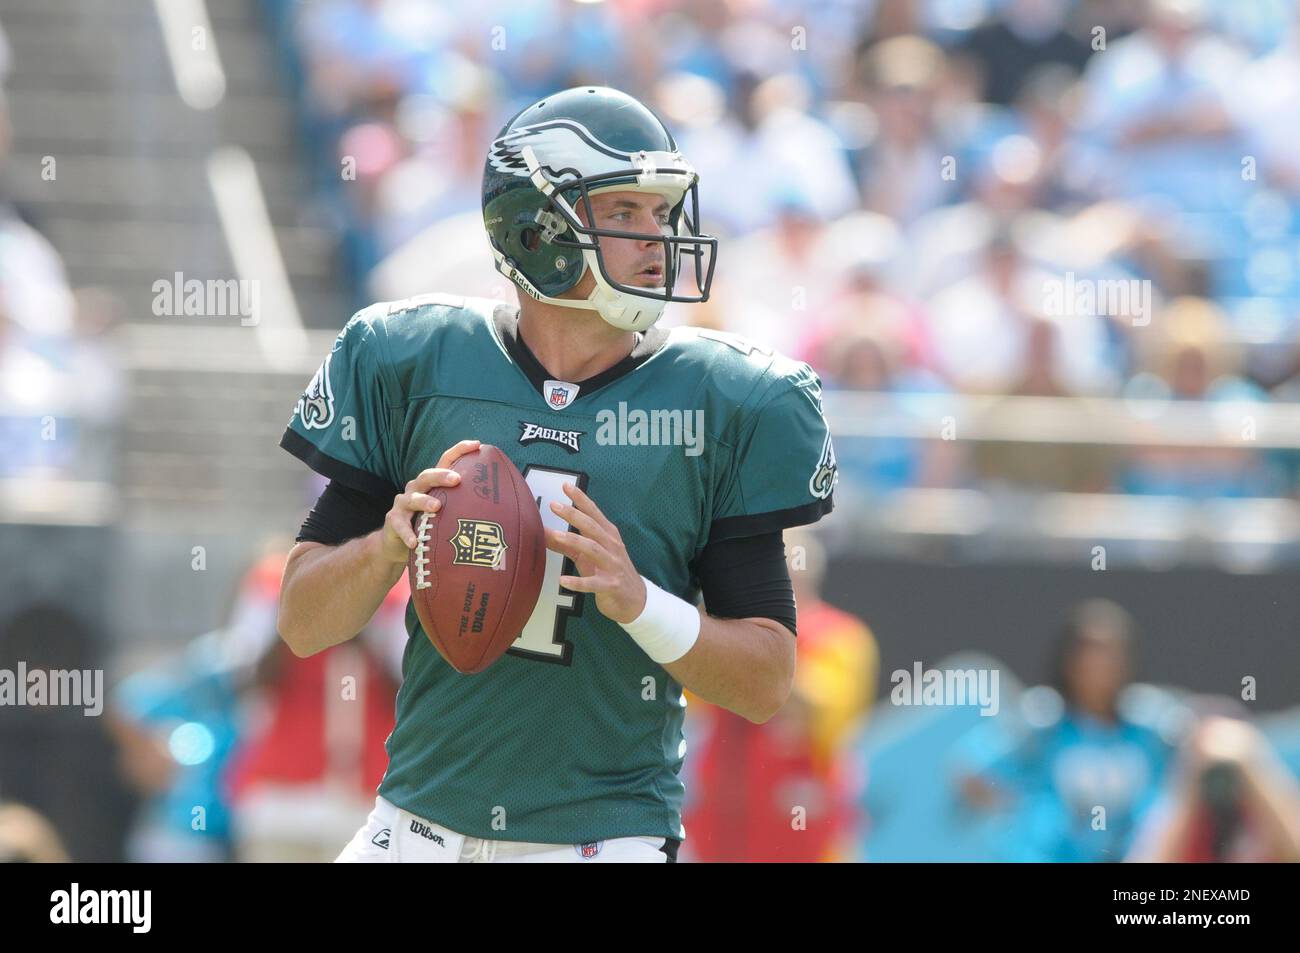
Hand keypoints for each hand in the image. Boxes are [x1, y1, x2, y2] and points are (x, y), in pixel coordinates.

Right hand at [378, 439, 479, 563]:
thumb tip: (503, 511)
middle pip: (427, 475)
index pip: (446, 461)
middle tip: (457, 479)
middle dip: (442, 475)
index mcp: (432, 483)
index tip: (477, 445)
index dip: (460, 450)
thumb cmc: (429, 525)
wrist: (397, 544)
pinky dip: (407, 533)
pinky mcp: (393, 520)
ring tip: (437, 507)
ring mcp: (403, 503)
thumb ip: (465, 507)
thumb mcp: (447, 513)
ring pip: (412, 498)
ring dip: (424, 501)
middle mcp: (416, 488)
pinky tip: (415, 542)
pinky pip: (400, 525)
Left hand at [545, 482, 646, 624]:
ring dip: (575, 541)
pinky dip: (578, 581)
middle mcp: (611, 546)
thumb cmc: (608, 572)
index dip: (581, 499)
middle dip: (574, 515)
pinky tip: (563, 580)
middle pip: (592, 527)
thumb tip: (541, 532)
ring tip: (556, 536)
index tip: (566, 486)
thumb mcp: (586, 556)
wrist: (634, 600)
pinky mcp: (611, 585)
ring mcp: (612, 565)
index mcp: (608, 535)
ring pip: (593, 549)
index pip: (593, 513)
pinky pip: (593, 583)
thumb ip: (566, 544)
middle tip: (555, 505)